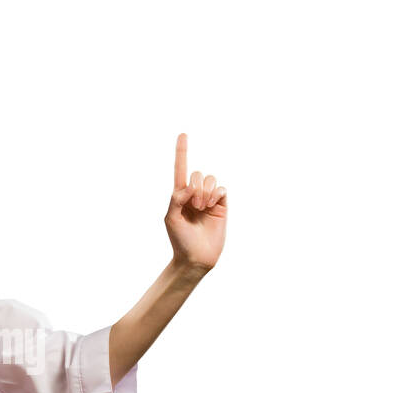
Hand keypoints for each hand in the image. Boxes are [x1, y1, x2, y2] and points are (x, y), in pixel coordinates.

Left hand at [165, 133, 226, 274]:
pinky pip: (222, 189)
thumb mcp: (171, 218)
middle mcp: (195, 194)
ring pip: (211, 179)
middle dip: (196, 187)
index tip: (183, 134)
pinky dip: (217, 194)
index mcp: (179, 195)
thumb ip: (177, 198)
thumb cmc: (179, 240)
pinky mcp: (222, 206)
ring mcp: (209, 199)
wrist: (196, 258)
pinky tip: (214, 205)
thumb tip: (190, 185)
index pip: (180, 169)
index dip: (182, 151)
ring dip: (206, 191)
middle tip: (195, 205)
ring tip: (203, 207)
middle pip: (198, 173)